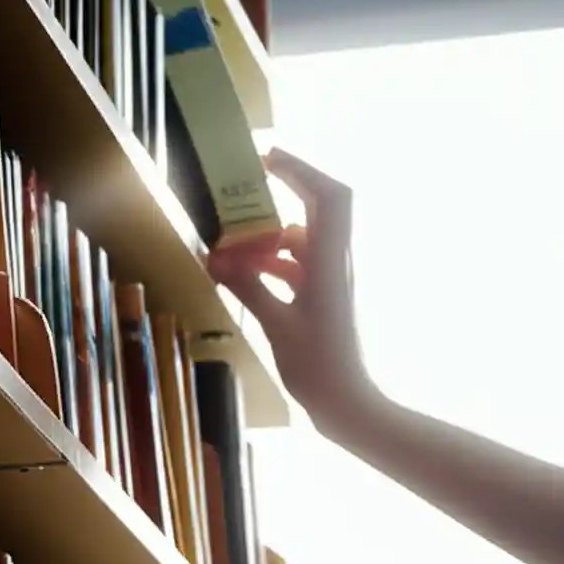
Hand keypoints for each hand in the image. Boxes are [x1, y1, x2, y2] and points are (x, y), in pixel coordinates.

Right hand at [209, 149, 374, 430]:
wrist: (348, 403)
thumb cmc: (317, 366)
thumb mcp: (277, 325)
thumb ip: (248, 286)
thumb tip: (216, 257)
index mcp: (330, 261)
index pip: (328, 196)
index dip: (301, 170)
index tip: (266, 159)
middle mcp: (335, 262)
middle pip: (322, 206)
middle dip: (288, 189)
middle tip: (248, 186)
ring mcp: (331, 278)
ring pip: (304, 237)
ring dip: (271, 234)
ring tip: (232, 244)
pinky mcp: (324, 296)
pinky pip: (299, 263)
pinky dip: (274, 261)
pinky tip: (244, 274)